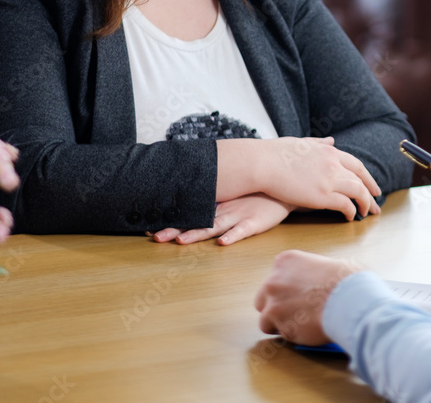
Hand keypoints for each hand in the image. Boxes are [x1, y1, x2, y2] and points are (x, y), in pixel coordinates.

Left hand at [150, 194, 292, 244]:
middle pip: (196, 221)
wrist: (281, 187)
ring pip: (215, 226)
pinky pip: (242, 230)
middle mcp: (222, 209)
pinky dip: (233, 236)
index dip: (170, 221)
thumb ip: (214, 199)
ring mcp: (238, 215)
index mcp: (216, 204)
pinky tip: (223, 242)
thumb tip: (190, 202)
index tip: (148, 228)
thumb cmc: (255, 193)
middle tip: (155, 237)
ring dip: (198, 233)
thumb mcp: (232, 193)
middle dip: (175, 229)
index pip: (189, 213)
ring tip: (181, 241)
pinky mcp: (255, 222)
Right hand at [218, 136, 382, 220]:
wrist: (262, 163)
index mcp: (329, 151)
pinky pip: (345, 205)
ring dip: (365, 204)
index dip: (366, 177)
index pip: (356, 165)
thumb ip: (318, 144)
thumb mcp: (301, 144)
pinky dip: (351, 211)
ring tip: (366, 213)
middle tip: (377, 204)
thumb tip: (331, 141)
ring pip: (357, 192)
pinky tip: (350, 217)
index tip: (373, 186)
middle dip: (371, 192)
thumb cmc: (275, 154)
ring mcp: (329, 179)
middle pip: (361, 179)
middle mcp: (333, 164)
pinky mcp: (322, 195)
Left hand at [255, 250, 360, 345]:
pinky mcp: (278, 323)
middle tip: (295, 313)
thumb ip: (313, 273)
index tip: (297, 297)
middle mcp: (273, 280)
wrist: (348, 299)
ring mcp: (273, 303)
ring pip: (266, 319)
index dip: (286, 291)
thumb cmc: (346, 282)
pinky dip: (289, 335)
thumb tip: (320, 282)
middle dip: (276, 307)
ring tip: (300, 325)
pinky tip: (305, 331)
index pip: (275, 278)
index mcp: (285, 261)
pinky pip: (279, 334)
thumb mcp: (326, 264)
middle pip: (263, 299)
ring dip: (280, 324)